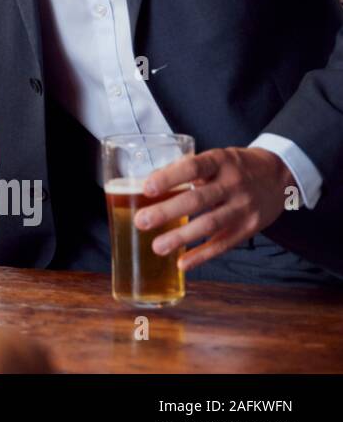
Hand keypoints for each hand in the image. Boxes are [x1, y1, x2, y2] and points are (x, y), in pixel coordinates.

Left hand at [135, 147, 295, 271]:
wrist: (279, 176)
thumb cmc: (236, 166)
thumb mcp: (216, 158)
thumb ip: (187, 169)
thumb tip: (149, 184)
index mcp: (220, 161)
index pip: (193, 167)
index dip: (169, 177)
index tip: (147, 188)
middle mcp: (233, 184)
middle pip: (198, 199)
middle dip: (167, 212)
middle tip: (141, 221)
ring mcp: (243, 207)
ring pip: (210, 224)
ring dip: (181, 237)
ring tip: (156, 247)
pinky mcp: (249, 228)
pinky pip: (224, 244)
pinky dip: (202, 255)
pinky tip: (182, 263)